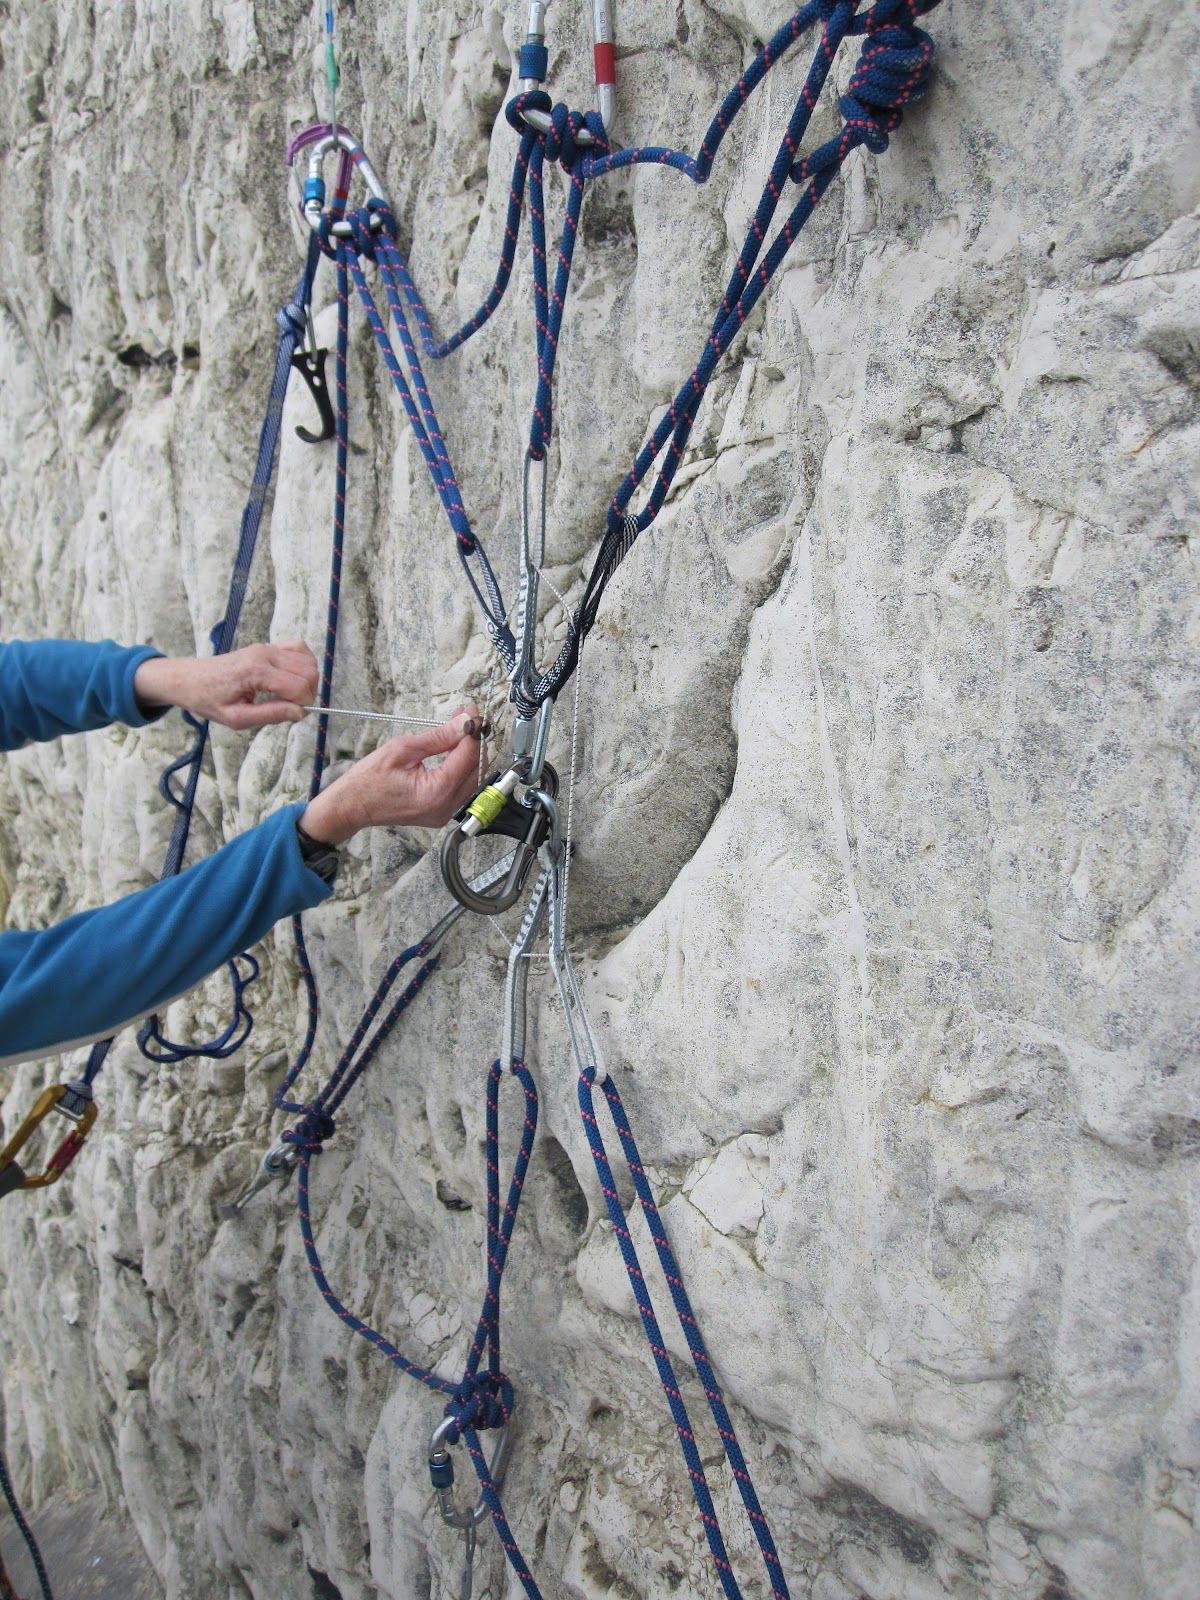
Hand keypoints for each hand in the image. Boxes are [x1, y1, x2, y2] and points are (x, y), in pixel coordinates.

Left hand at [134, 642, 319, 728]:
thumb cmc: (208, 699)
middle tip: (291, 708)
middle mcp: (265, 654)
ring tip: (291, 696)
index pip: (299, 686)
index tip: (293, 716)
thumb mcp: (236, 718)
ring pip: (308, 660)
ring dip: (308, 681)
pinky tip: (293, 679)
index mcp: (255, 672)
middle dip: (308, 694)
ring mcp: (267, 647)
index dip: (303, 705)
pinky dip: (304, 665)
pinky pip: (299, 649)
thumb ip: (270, 715)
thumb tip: (300, 713)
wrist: (189, 678)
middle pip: (309, 672)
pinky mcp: (268, 646)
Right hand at [300, 710, 482, 845]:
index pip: (468, 756)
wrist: (351, 806)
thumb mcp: (403, 749)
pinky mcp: (441, 812)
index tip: (472, 712)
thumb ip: (439, 736)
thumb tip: (464, 722)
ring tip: (459, 730)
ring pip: (472, 778)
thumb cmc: (368, 780)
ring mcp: (445, 813)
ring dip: (470, 753)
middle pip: (476, 768)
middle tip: (466, 718)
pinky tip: (454, 749)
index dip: (472, 731)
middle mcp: (446, 806)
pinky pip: (461, 787)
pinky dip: (461, 767)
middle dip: (474, 741)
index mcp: (437, 792)